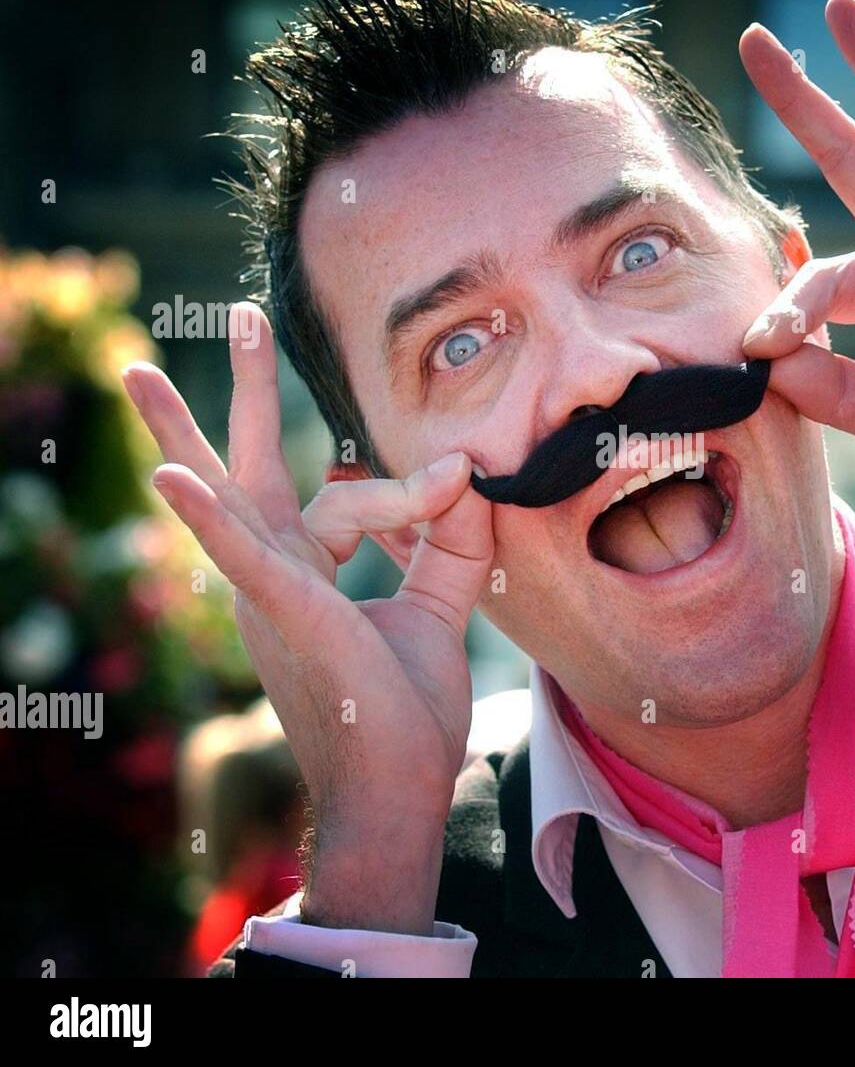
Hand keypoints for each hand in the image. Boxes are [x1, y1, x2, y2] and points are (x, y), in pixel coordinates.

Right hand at [122, 302, 493, 933]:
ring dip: (184, 431)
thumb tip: (468, 473)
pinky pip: (243, 559)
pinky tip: (169, 479)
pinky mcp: (284, 614)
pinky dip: (210, 518)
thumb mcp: (440, 608)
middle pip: (254, 467)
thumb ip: (453, 541)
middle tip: (238, 317)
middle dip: (242, 396)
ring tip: (135, 370)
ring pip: (228, 495)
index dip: (413, 489)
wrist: (398, 788)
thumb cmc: (403, 710)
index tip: (463, 476)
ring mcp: (269, 591)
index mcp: (308, 572)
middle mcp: (278, 572)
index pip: (351, 496)